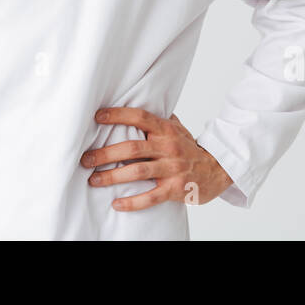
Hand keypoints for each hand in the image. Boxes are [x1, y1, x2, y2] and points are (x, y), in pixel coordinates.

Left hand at [82, 108, 233, 209]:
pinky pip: (150, 197)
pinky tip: (117, 203)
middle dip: (105, 153)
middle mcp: (168, 147)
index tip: (97, 116)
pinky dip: (132, 202)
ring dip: (112, 177)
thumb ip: (158, 118)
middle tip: (86, 158)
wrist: (217, 171)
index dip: (118, 115)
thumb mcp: (178, 128)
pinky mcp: (175, 189)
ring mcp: (172, 169)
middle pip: (132, 147)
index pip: (140, 117)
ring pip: (137, 172)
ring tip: (94, 180)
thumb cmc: (190, 149)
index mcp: (166, 130)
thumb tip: (138, 101)